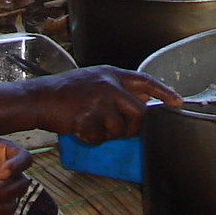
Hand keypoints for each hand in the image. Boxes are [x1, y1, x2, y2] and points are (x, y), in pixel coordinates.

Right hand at [21, 66, 179, 144]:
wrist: (38, 98)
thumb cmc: (66, 91)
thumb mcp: (95, 80)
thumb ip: (118, 88)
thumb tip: (145, 99)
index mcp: (111, 74)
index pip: (145, 81)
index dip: (163, 92)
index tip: (177, 102)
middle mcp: (108, 85)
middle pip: (139, 113)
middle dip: (133, 128)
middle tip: (122, 132)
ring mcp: (98, 102)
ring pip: (119, 129)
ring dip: (107, 134)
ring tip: (90, 124)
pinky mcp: (86, 118)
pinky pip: (99, 138)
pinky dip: (90, 140)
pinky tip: (78, 129)